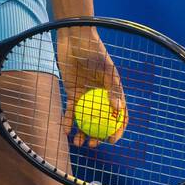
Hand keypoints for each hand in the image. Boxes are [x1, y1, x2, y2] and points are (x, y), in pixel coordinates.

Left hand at [58, 26, 127, 148]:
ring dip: (82, 133)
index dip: (117, 130)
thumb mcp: (107, 71)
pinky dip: (68, 121)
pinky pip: (70, 111)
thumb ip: (114, 90)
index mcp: (113, 92)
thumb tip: (118, 112)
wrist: (75, 39)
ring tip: (79, 143)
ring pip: (85, 119)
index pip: (119, 115)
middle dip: (98, 136)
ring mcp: (86, 95)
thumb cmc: (95, 52)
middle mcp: (100, 96)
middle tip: (93, 144)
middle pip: (101, 121)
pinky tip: (65, 131)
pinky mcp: (72, 92)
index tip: (112, 140)